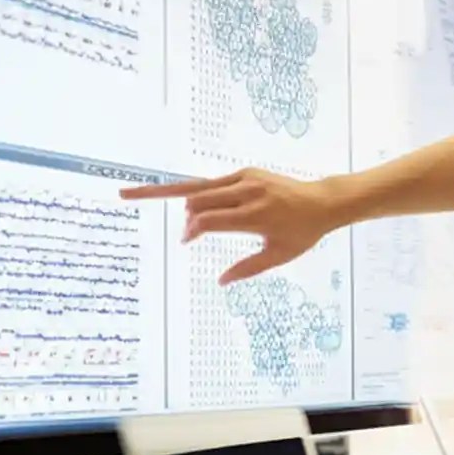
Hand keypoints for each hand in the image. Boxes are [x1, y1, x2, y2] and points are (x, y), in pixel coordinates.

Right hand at [119, 168, 339, 283]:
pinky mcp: (246, 172)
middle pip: (197, 201)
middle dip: (185, 218)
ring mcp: (245, 179)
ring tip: (130, 192)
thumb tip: (220, 282)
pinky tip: (177, 196)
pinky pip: (213, 182)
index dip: (192, 231)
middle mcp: (247, 193)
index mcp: (255, 216)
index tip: (187, 242)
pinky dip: (195, 191)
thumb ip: (248, 269)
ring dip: (173, 195)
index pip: (209, 220)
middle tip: (185, 236)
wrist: (323, 202)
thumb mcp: (279, 256)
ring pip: (199, 187)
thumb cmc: (302, 233)